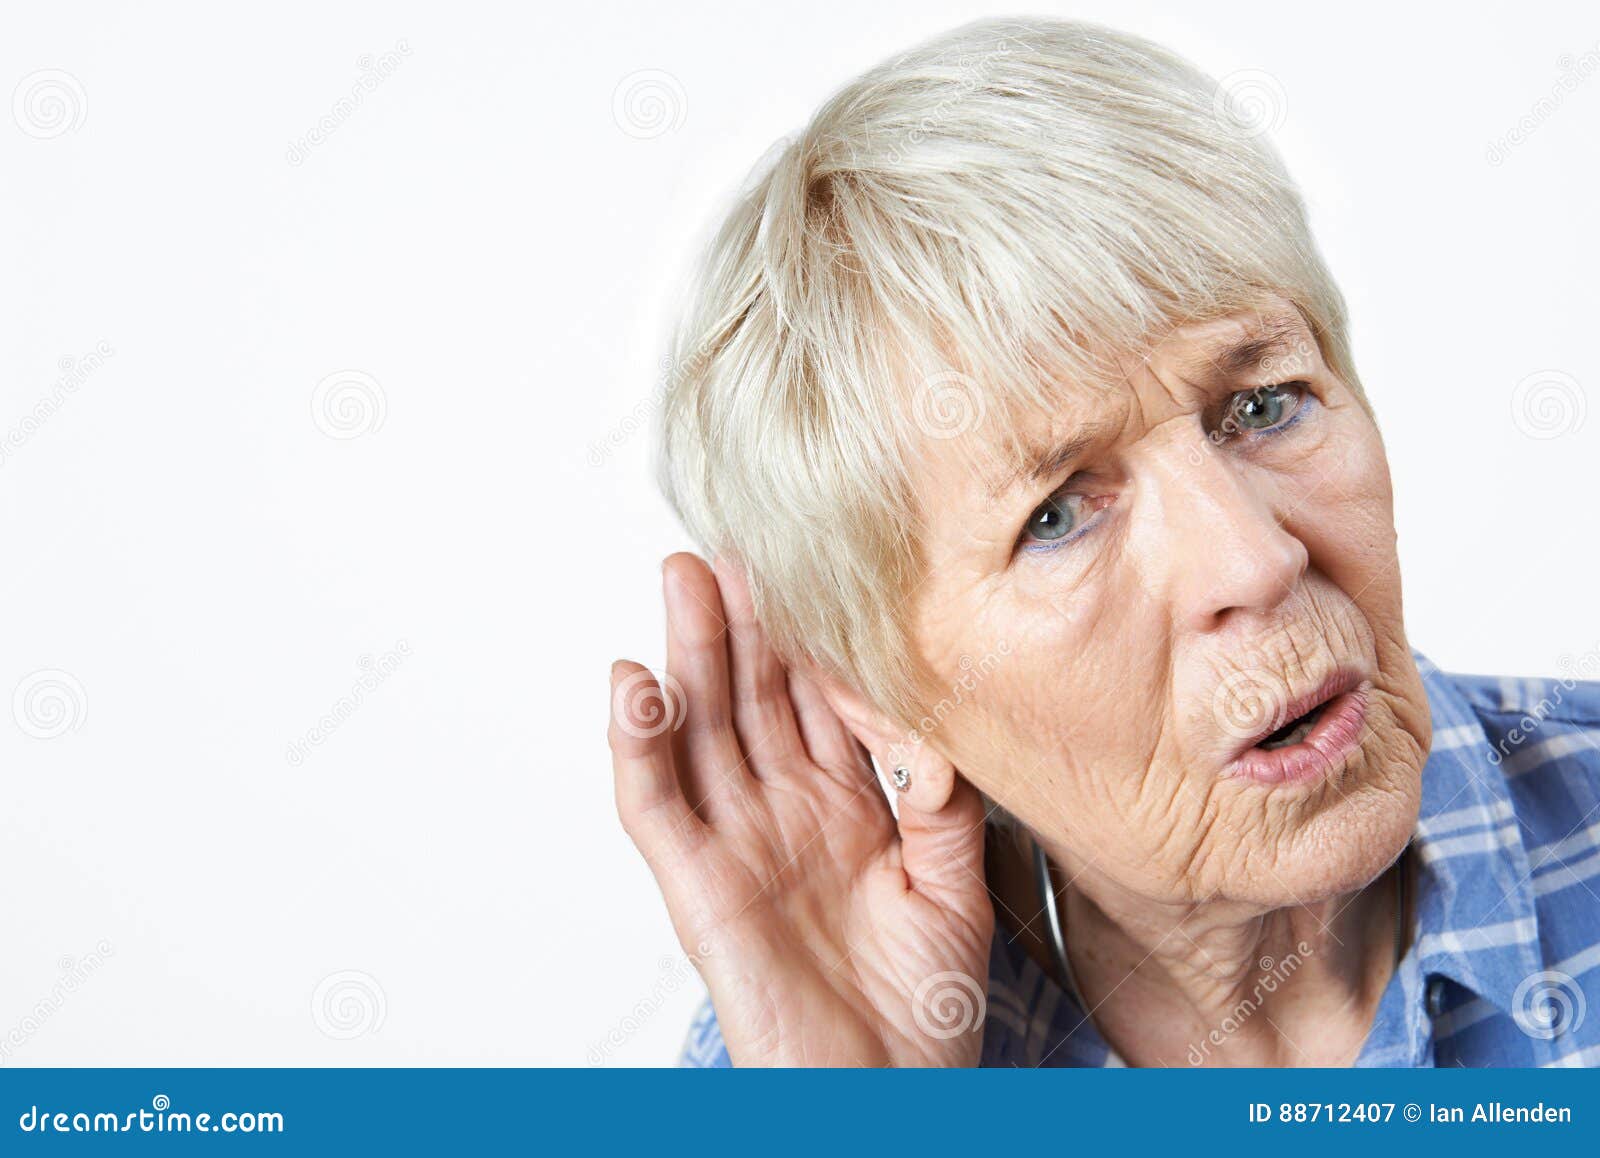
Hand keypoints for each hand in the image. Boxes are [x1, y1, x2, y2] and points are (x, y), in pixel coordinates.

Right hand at [607, 553, 993, 1065]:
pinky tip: (635, 683)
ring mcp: (736, 846)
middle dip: (740, 622)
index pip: (818, 702)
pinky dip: (637, 745)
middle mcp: (785, 815)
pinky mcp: (697, 888)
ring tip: (683, 582)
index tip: (809, 563)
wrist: (890, 1098)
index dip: (809, 636)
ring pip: (701, 731)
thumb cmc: (923, 1009)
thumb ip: (939, 803)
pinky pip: (656, 806)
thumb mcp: (956, 889)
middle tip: (728, 548)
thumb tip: (923, 726)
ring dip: (688, 655)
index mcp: (846, 810)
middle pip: (751, 699)